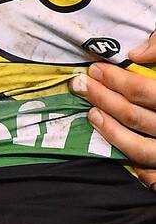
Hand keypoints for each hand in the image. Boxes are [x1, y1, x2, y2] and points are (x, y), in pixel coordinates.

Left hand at [72, 29, 155, 187]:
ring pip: (139, 149)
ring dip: (110, 132)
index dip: (114, 79)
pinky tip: (124, 157)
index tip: (95, 69)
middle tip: (80, 86)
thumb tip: (136, 54)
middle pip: (134, 116)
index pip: (142, 89)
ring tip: (92, 114)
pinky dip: (139, 169)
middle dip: (102, 99)